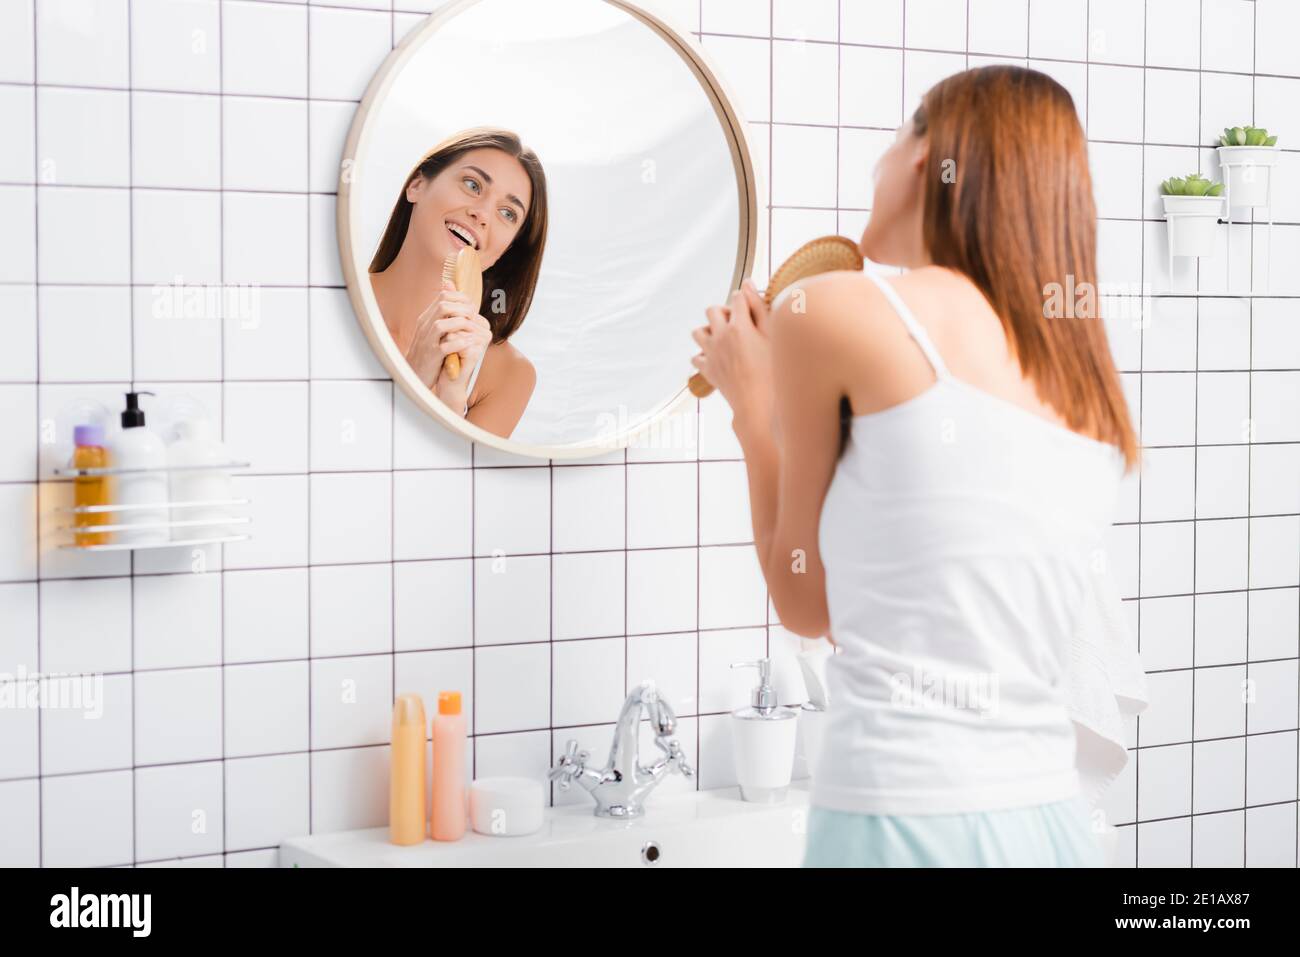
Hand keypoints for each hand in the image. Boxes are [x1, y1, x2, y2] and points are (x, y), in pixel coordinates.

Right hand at [407, 280, 491, 399]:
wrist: (414, 374)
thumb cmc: (428, 351)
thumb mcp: (433, 328)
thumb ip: (442, 311)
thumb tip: (450, 286)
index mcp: (426, 317)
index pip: (443, 296)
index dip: (462, 298)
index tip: (471, 307)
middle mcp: (425, 326)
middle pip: (443, 306)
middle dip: (464, 309)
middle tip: (474, 318)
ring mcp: (427, 341)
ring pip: (442, 325)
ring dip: (462, 324)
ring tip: (473, 329)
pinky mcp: (432, 356)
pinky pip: (445, 347)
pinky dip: (459, 343)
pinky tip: (469, 342)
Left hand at [690, 278, 772, 424]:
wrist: (759, 404)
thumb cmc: (773, 370)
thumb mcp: (772, 336)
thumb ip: (759, 307)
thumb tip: (748, 284)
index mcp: (739, 325)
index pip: (737, 297)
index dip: (745, 299)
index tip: (751, 308)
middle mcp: (720, 336)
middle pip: (712, 310)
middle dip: (724, 312)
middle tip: (739, 324)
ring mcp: (711, 354)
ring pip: (698, 332)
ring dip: (709, 331)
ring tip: (724, 339)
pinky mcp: (707, 370)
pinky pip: (696, 357)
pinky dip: (704, 355)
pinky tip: (717, 358)